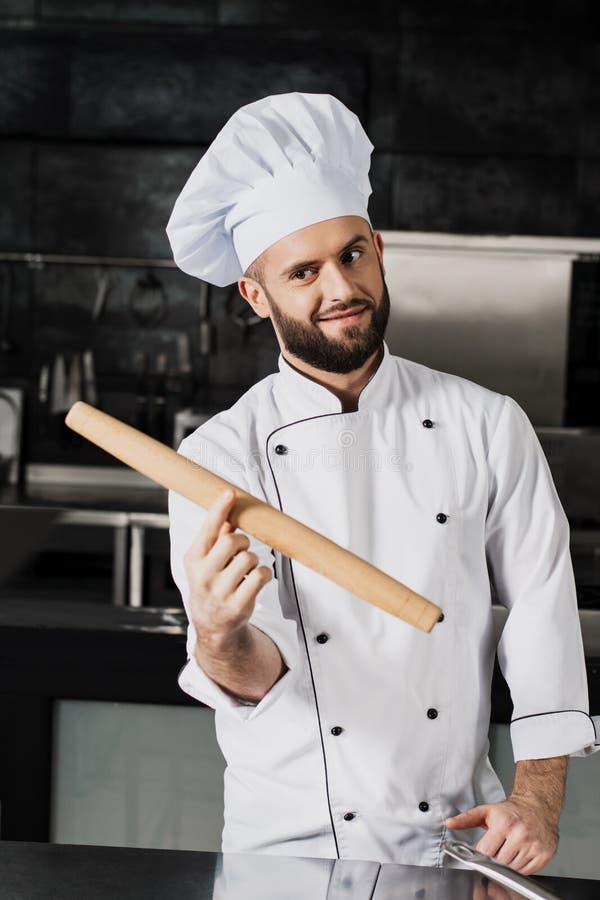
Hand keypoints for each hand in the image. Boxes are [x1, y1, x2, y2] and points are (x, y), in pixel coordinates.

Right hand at [183, 489, 272, 644]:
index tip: (230, 492)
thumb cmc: (211, 584)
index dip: (219, 508)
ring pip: (249, 558)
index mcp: (193, 558)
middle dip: (242, 542)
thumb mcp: (206, 561)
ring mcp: (220, 592)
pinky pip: (260, 576)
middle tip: (241, 550)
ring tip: (246, 570)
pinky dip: (264, 574)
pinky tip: (256, 579)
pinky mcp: (238, 605)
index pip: (208, 528)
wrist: (212, 624)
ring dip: (254, 560)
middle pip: (232, 541)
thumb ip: (216, 537)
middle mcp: (203, 575)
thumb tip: (228, 511)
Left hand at [445, 796, 557, 874]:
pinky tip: (519, 855)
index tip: (479, 857)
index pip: (486, 852)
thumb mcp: (486, 811)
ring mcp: (533, 845)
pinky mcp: (543, 855)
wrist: (537, 806)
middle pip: (499, 863)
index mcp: (503, 823)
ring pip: (512, 870)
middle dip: (494, 862)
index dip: (480, 857)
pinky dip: (520, 869)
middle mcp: (519, 834)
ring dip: (507, 866)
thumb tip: (449, 823)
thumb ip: (466, 819)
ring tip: (508, 851)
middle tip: (496, 852)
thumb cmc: (510, 811)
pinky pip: (527, 872)